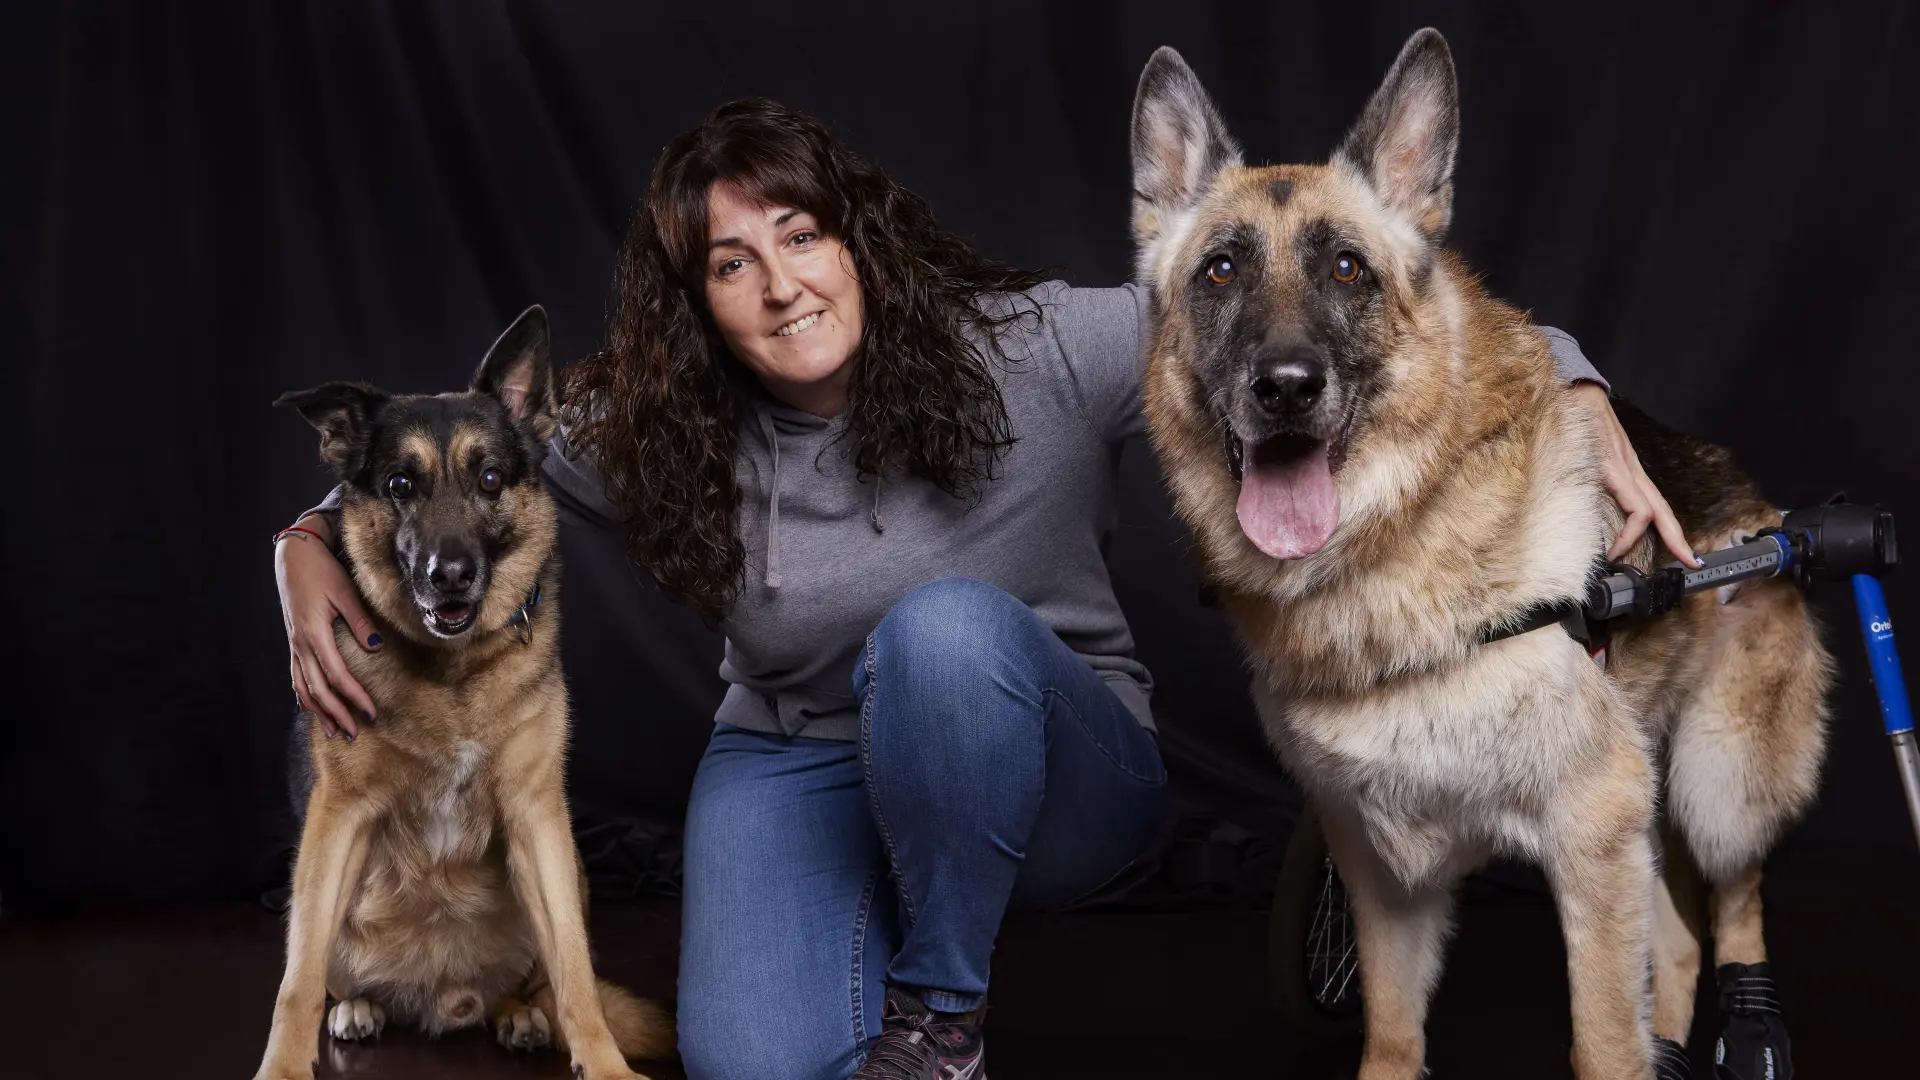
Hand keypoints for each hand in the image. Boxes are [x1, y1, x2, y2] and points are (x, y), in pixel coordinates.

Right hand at [276, 516, 381, 738]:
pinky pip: (296, 674)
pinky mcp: (293, 640)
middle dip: (336, 714)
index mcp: (314, 634)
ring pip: (303, 686)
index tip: (371, 712)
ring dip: (318, 711)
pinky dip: (303, 694)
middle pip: (317, 689)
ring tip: (333, 731)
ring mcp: (293, 643)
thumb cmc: (321, 570)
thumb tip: (375, 646)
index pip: (336, 676)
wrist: (293, 555)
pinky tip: (310, 706)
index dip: (354, 697)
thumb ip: (359, 621)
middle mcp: (300, 643)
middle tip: (354, 733)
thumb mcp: (344, 592)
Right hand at [1572, 383, 1699, 567]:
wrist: (1576, 391)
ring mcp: (1625, 470)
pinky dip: (1628, 532)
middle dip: (1678, 541)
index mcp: (1627, 470)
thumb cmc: (1576, 420)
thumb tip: (1582, 503)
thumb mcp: (1585, 453)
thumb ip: (1588, 474)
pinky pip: (1634, 507)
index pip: (1655, 505)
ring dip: (1650, 541)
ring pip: (1652, 512)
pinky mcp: (1614, 469)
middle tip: (1691, 563)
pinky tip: (1615, 548)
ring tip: (1631, 561)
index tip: (1681, 553)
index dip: (1670, 530)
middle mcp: (1632, 471)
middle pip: (1663, 512)